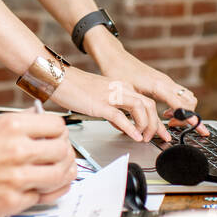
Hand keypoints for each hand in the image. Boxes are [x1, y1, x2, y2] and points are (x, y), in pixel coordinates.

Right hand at [0, 112, 77, 216]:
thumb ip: (14, 125)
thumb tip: (36, 120)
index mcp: (11, 127)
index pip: (57, 127)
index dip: (60, 132)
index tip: (57, 137)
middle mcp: (18, 150)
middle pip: (63, 151)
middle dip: (65, 153)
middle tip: (62, 156)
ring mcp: (17, 178)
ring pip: (59, 175)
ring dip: (63, 174)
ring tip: (60, 173)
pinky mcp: (12, 201)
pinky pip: (43, 197)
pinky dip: (49, 193)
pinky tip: (48, 189)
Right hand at [46, 66, 165, 143]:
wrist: (60, 79)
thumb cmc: (76, 88)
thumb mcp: (102, 97)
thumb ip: (113, 109)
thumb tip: (122, 124)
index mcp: (122, 86)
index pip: (146, 101)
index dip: (154, 118)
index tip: (157, 130)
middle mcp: (121, 88)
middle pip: (149, 105)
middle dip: (155, 123)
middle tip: (155, 137)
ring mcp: (111, 95)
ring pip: (140, 108)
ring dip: (145, 125)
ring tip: (144, 138)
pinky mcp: (101, 104)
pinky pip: (121, 117)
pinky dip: (131, 128)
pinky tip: (134, 136)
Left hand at [87, 40, 208, 138]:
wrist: (114, 57)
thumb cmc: (117, 72)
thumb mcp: (127, 94)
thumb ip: (139, 109)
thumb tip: (145, 126)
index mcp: (159, 86)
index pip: (181, 105)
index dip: (189, 119)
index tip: (196, 129)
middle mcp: (166, 82)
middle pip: (191, 101)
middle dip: (188, 116)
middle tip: (172, 125)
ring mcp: (166, 81)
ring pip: (187, 97)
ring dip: (184, 111)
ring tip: (169, 119)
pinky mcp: (163, 81)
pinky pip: (179, 94)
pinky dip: (179, 105)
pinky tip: (165, 112)